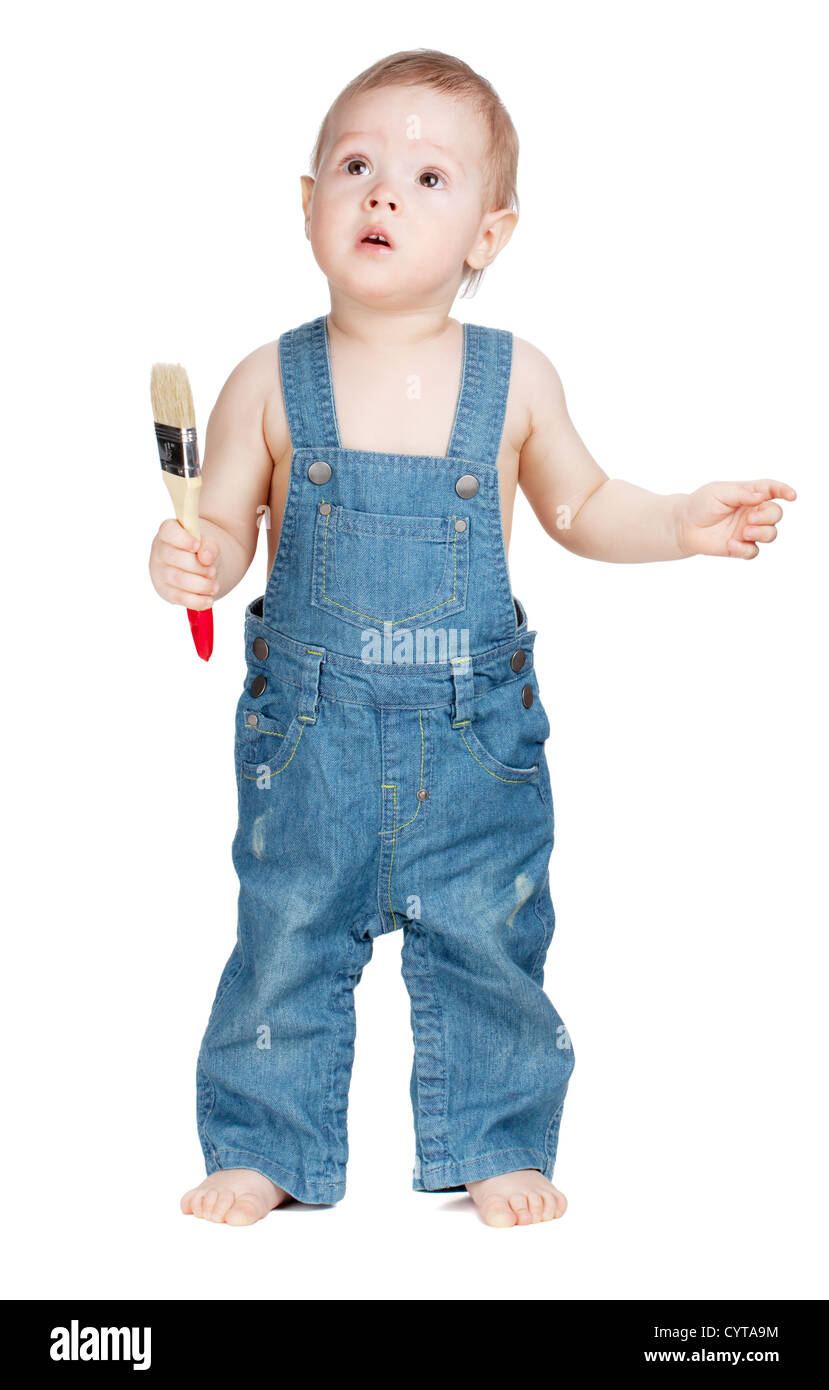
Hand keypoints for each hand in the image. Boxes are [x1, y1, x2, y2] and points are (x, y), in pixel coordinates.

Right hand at [149, 518, 219, 607]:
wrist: (202, 567)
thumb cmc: (201, 550)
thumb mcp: (209, 543)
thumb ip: (209, 546)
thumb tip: (206, 557)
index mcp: (168, 533)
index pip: (168, 531)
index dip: (182, 538)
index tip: (197, 545)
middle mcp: (160, 552)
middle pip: (174, 557)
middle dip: (197, 566)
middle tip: (212, 571)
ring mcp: (161, 573)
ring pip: (178, 579)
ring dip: (201, 584)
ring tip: (214, 585)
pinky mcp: (166, 591)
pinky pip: (179, 598)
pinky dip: (196, 601)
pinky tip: (209, 601)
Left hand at [676, 479, 796, 558]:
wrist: (683, 526)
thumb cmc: (701, 504)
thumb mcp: (720, 492)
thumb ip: (742, 493)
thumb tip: (762, 494)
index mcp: (749, 495)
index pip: (772, 490)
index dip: (784, 491)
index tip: (791, 496)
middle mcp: (752, 512)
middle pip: (776, 514)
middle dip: (768, 516)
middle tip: (750, 519)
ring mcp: (747, 531)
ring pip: (770, 534)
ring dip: (762, 533)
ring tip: (745, 532)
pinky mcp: (739, 547)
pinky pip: (753, 552)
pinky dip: (746, 549)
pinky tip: (731, 544)